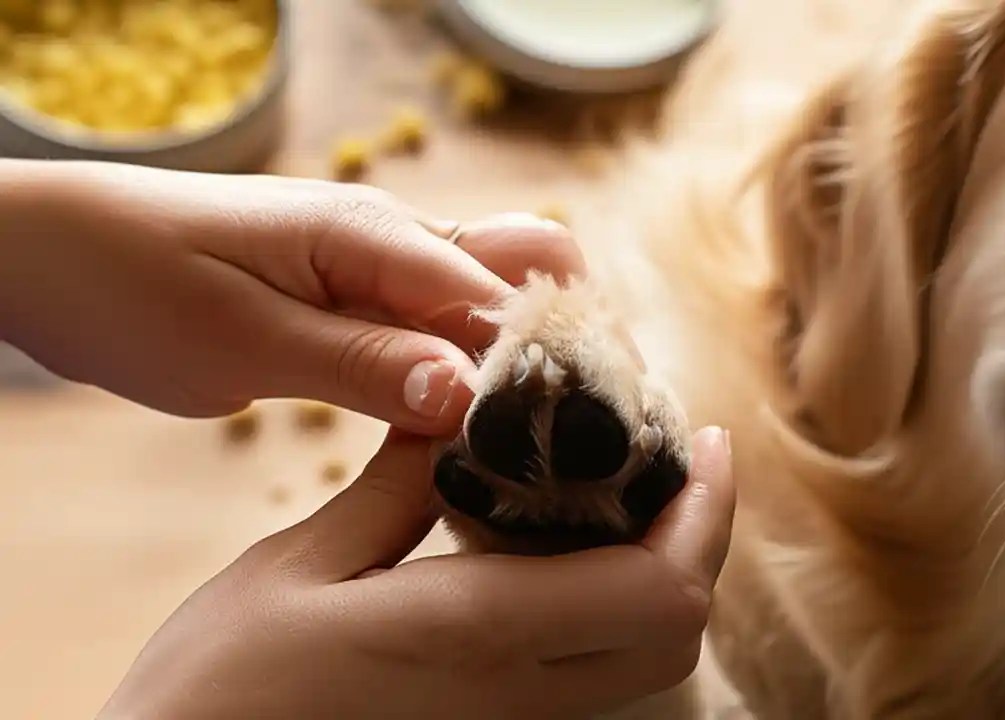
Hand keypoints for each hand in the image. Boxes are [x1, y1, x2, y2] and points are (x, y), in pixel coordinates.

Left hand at [0, 159, 582, 432]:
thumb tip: (470, 395)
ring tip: (532, 442)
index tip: (560, 444)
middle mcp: (397, 237)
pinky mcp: (363, 295)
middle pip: (533, 268)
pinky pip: (444, 324)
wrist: (54, 250)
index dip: (543, 367)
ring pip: (496, 298)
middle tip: (568, 435)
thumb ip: (362, 364)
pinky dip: (473, 370)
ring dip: (521, 360)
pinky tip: (473, 429)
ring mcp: (383, 263)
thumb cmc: (130, 284)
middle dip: (566, 343)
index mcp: (374, 234)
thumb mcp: (240, 340)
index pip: (501, 294)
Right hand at [99, 426, 733, 719]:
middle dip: (698, 538)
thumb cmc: (216, 690)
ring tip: (626, 491)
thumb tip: (455, 409)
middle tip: (674, 460)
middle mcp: (516, 696)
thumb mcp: (298, 565)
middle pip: (676, 629)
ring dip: (661, 569)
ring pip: (642, 658)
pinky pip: (590, 675)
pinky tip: (564, 552)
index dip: (706, 511)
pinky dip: (612, 606)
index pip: (659, 584)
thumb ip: (393, 488)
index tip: (707, 439)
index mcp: (478, 634)